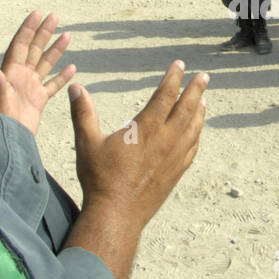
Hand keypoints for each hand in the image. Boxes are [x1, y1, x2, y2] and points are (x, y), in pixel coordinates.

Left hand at [0, 11, 74, 136]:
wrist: (9, 144)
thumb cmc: (0, 124)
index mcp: (10, 73)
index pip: (20, 45)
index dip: (28, 29)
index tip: (37, 13)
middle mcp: (20, 77)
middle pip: (34, 50)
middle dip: (44, 32)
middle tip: (55, 16)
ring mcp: (30, 88)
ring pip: (45, 64)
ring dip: (56, 50)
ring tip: (67, 35)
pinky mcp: (38, 101)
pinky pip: (53, 85)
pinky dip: (62, 76)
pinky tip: (72, 68)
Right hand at [66, 61, 207, 278]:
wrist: (117, 214)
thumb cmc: (100, 178)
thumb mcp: (87, 142)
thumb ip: (83, 113)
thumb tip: (74, 87)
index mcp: (146, 129)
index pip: (165, 95)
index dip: (173, 78)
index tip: (179, 64)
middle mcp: (165, 140)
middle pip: (186, 108)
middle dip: (195, 90)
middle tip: (203, 77)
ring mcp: (174, 157)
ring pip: (193, 128)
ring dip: (199, 111)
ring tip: (203, 100)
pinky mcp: (177, 172)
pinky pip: (192, 148)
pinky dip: (197, 135)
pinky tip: (196, 131)